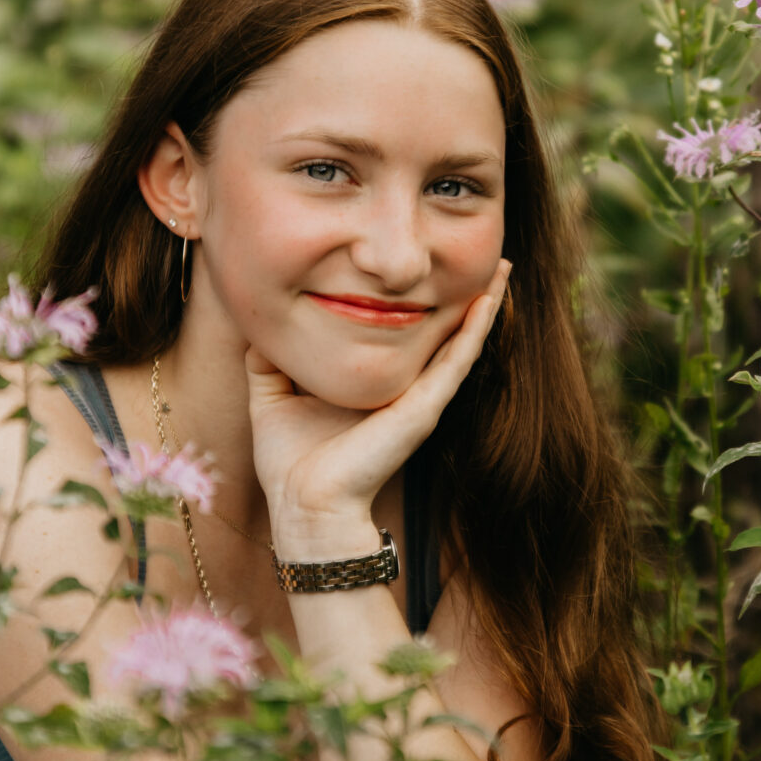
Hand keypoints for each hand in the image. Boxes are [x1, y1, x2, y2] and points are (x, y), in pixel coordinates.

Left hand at [246, 260, 510, 554]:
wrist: (305, 504)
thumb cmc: (292, 465)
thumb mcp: (272, 397)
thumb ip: (267, 363)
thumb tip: (258, 329)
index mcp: (375, 386)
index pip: (406, 337)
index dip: (422, 303)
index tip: (432, 266)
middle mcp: (405, 390)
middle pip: (445, 333)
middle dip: (468, 296)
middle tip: (491, 255)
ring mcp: (420, 398)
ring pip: (462, 341)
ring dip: (485, 302)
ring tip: (503, 266)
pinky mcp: (424, 408)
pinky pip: (458, 360)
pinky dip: (475, 329)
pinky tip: (489, 298)